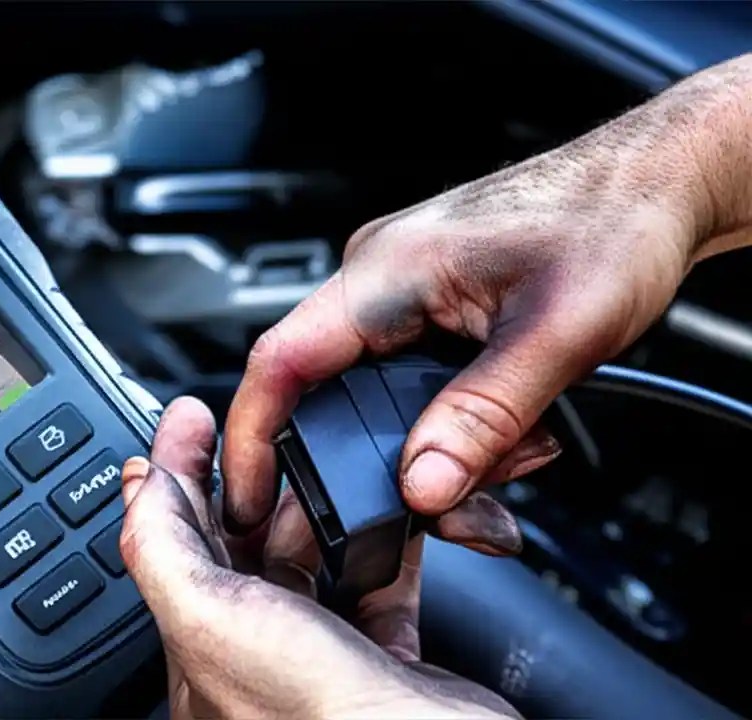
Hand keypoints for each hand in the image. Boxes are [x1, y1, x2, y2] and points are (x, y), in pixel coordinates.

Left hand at [121, 397, 519, 718]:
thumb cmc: (319, 719)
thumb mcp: (209, 618)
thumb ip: (163, 548)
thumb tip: (141, 485)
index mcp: (202, 649)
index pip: (173, 543)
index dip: (174, 475)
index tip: (186, 419)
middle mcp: (258, 656)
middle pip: (240, 544)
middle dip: (244, 476)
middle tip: (255, 419)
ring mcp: (324, 659)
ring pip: (310, 558)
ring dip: (315, 503)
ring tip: (323, 454)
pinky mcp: (388, 661)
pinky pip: (381, 584)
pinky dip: (386, 543)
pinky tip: (389, 512)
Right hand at [220, 53, 751, 528]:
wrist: (660, 182)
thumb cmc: (614, 218)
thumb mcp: (557, 334)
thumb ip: (483, 418)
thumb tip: (421, 485)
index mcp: (384, 271)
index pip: (280, 363)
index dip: (252, 440)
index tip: (246, 498)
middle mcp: (378, 280)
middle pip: (337, 401)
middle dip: (391, 463)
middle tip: (454, 499)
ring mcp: (402, 295)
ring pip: (383, 404)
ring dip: (443, 445)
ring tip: (518, 445)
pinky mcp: (432, 311)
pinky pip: (416, 388)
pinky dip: (458, 424)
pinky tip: (514, 425)